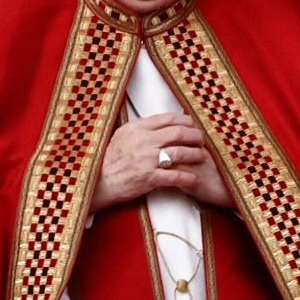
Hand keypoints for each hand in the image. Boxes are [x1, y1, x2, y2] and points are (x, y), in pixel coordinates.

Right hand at [91, 113, 233, 211]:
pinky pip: (174, 176)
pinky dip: (188, 178)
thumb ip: (142, 127)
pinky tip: (195, 179)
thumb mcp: (123, 135)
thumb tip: (161, 120)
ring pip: (180, 153)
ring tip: (201, 156)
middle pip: (179, 133)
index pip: (169, 118)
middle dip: (195, 136)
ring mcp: (146, 160)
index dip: (186, 121)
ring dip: (195, 154)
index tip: (193, 125)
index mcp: (138, 128)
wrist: (98, 181)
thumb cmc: (110, 159)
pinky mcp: (149, 178)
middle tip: (201, 140)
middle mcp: (143, 141)